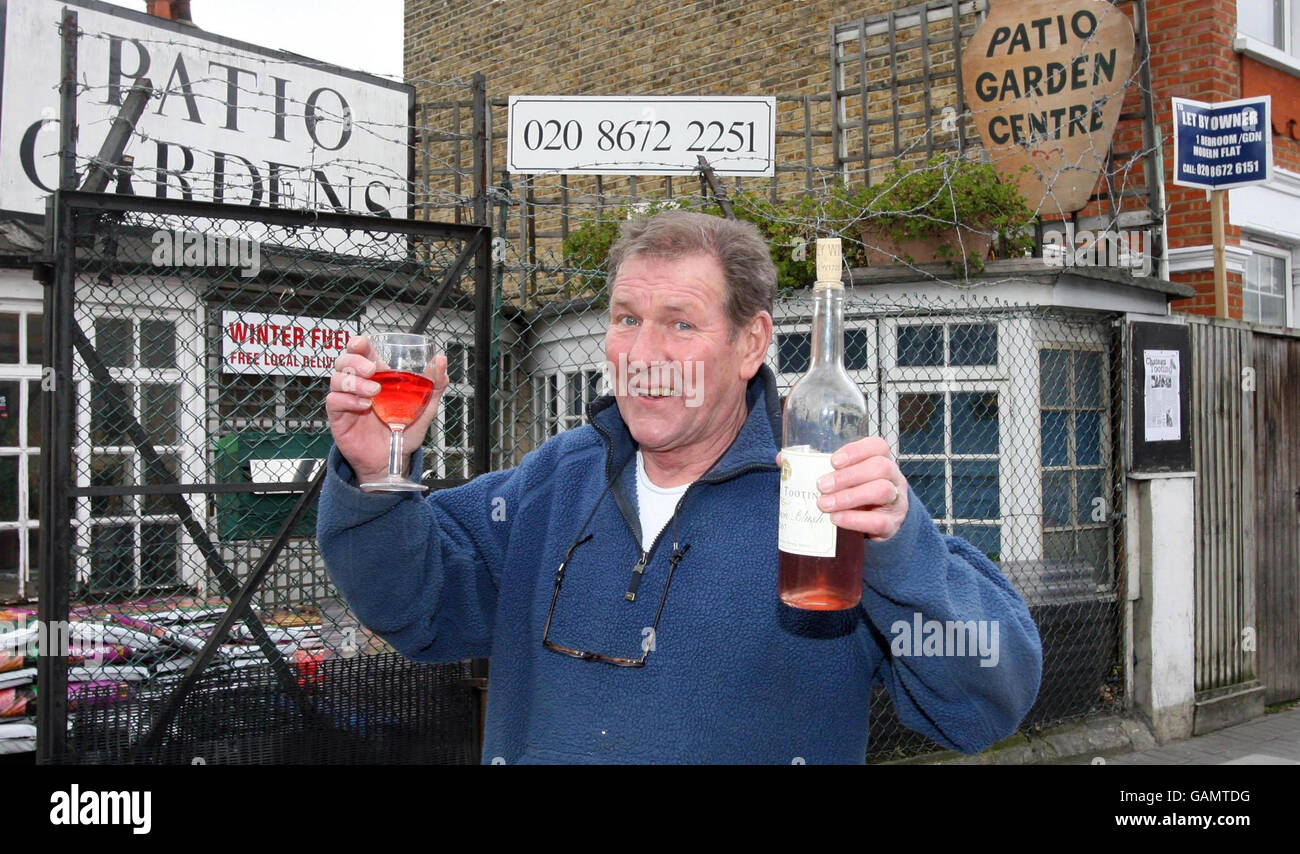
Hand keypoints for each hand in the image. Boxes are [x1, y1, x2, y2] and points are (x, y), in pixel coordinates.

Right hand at [325, 335, 448, 484]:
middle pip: (344, 361)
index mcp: (377, 377)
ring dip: (354, 381)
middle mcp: (359, 385)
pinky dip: (348, 400)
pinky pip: (334, 401)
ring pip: (336, 379)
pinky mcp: (339, 417)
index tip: (362, 343)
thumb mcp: (424, 408)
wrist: (394, 460)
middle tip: (371, 369)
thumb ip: (434, 385)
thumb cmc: (405, 432)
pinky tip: (364, 406)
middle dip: (354, 360)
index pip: (362, 352)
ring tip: (374, 392)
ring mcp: (347, 400)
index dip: (359, 344)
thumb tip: (441, 361)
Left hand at [779, 437, 908, 541]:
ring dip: (850, 497)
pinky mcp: (891, 524)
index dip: (857, 450)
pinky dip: (856, 520)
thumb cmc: (857, 492)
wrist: (879, 524)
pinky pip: (880, 521)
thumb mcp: (844, 477)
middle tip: (821, 486)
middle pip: (880, 467)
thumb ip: (817, 466)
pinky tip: (837, 520)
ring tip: (825, 504)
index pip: (878, 446)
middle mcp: (893, 477)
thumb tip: (782, 459)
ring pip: (882, 491)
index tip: (833, 460)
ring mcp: (896, 501)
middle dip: (848, 476)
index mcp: (881, 460)